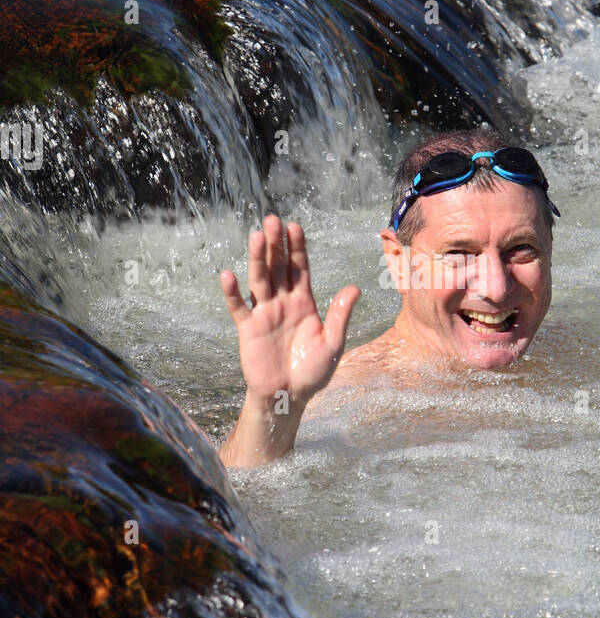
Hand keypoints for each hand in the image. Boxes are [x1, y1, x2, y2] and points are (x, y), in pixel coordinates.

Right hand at [220, 215, 359, 410]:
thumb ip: (340, 314)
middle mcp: (283, 302)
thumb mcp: (333, 343)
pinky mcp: (248, 329)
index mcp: (304, 302)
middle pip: (278, 267)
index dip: (297, 248)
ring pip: (259, 280)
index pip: (300, 268)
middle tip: (272, 220)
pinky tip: (228, 275)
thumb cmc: (313, 372)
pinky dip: (232, 292)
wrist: (289, 397)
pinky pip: (238, 307)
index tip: (295, 226)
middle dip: (276, 244)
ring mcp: (264, 313)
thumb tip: (355, 288)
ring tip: (256, 236)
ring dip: (256, 259)